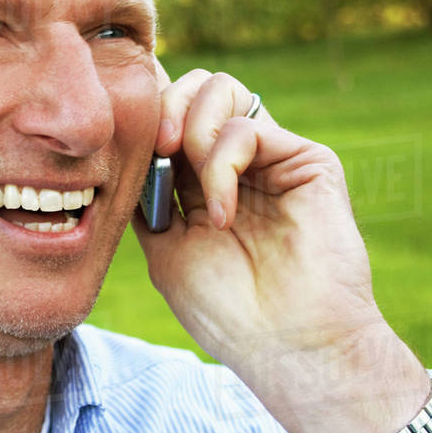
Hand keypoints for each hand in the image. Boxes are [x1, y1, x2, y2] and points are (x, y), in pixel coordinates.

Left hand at [133, 67, 427, 432]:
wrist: (287, 346)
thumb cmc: (225, 310)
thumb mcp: (163, 246)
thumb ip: (147, 192)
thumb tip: (125, 143)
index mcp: (200, 179)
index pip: (169, 114)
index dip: (144, 112)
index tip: (124, 138)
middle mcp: (237, 161)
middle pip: (195, 86)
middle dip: (165, 104)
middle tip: (157, 146)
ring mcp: (272, 157)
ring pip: (223, 89)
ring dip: (193, 128)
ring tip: (193, 185)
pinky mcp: (307, 161)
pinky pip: (249, 128)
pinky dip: (221, 164)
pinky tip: (223, 215)